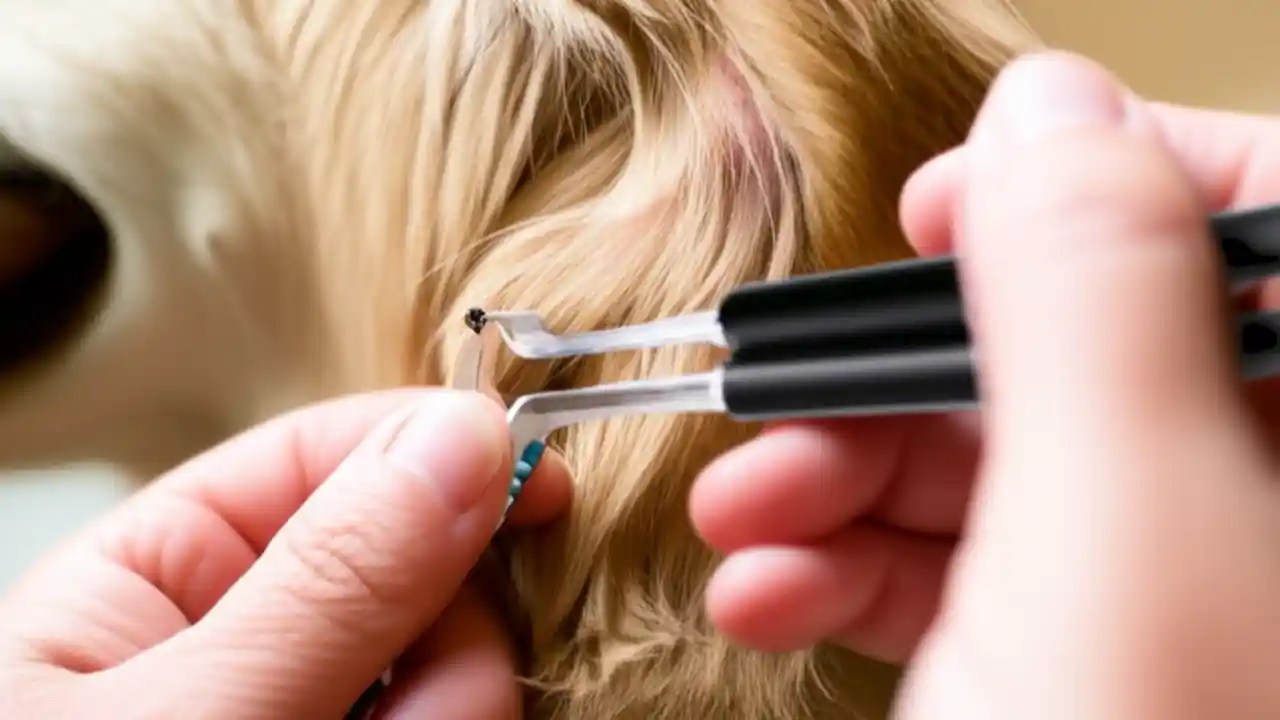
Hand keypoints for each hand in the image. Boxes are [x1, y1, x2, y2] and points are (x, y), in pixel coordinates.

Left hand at [0, 389, 570, 718]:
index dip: (435, 451)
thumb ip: (331, 582)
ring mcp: (323, 699)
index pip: (322, 458)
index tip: (538, 476)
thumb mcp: (195, 710)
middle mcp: (250, 634)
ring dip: (450, 710)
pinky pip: (457, 712)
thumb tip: (465, 436)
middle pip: (418, 569)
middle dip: (443, 639)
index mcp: (160, 573)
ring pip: (457, 660)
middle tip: (405, 713)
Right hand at [690, 51, 1279, 716]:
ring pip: (993, 466)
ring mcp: (1159, 589)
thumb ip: (1099, 297)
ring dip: (835, 481)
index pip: (1267, 217)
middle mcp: (1253, 506)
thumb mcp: (1116, 531)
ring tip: (739, 521)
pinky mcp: (1065, 661)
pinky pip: (961, 573)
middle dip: (892, 381)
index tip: (943, 213)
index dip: (1103, 181)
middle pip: (1075, 353)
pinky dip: (847, 571)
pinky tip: (768, 592)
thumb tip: (1048, 106)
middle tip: (781, 409)